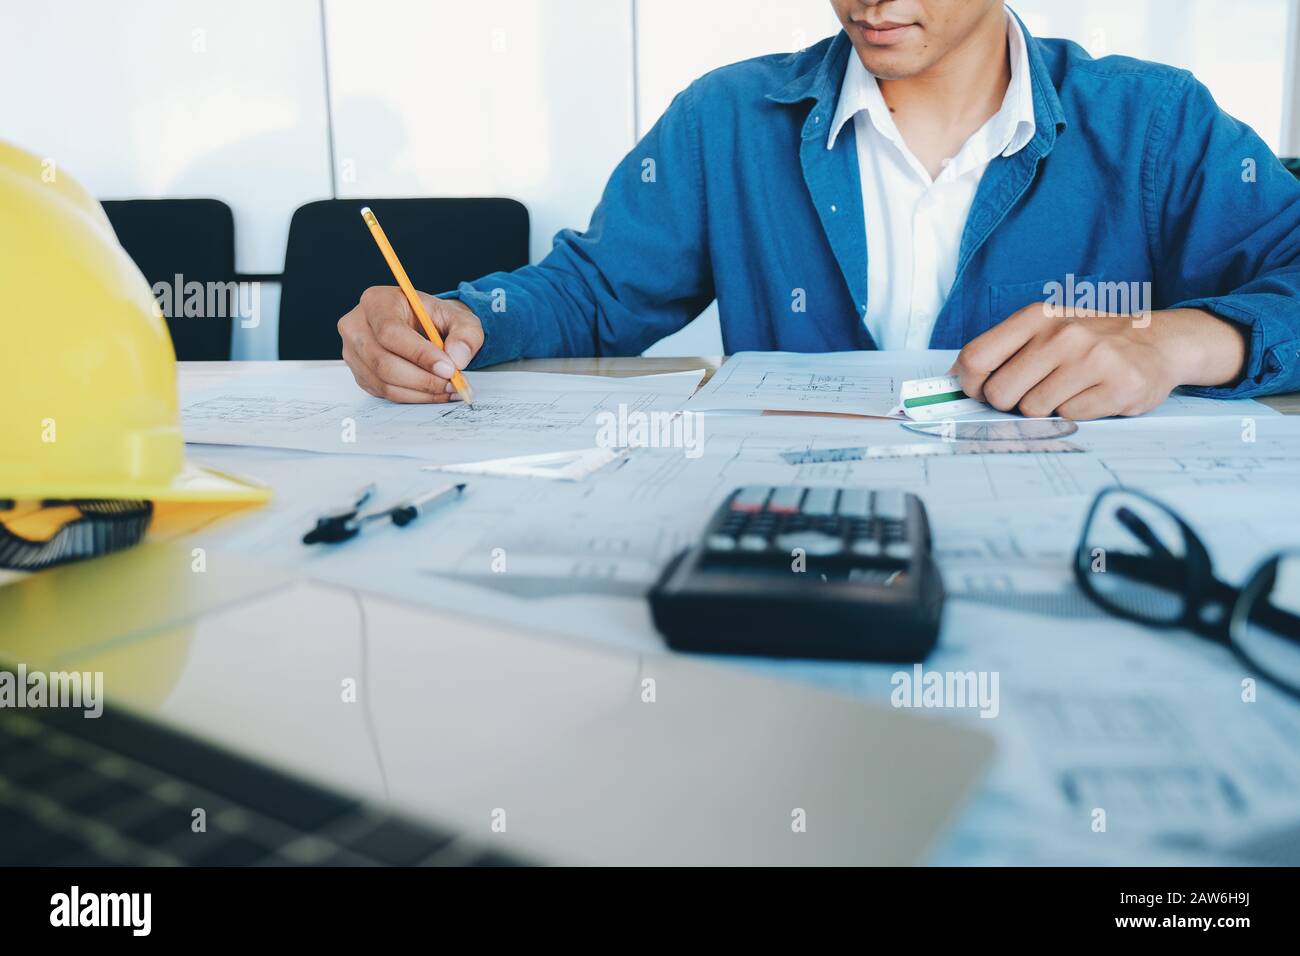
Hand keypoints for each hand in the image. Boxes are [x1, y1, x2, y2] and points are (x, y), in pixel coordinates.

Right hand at [338, 287, 483, 402]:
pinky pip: (385, 393)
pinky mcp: (360, 374)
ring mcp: (354, 353)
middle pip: (383, 362)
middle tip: (453, 383)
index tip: (448, 368)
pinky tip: (434, 392)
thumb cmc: (436, 319)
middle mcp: (356, 326)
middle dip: (423, 379)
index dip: (420, 354)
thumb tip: (457, 358)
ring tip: (449, 389)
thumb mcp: (459, 318)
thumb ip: (466, 334)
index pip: (390, 332)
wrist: (423, 327)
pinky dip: (414, 397)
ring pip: (384, 382)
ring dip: (421, 392)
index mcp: (376, 302)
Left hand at [950, 304, 1247, 419]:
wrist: (1159, 341)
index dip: (970, 383)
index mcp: (1037, 317)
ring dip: (1046, 408)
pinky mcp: (1119, 388)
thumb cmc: (1091, 339)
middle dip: (1009, 402)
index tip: (980, 390)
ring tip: (1069, 388)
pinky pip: (1069, 418)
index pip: (977, 357)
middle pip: (1000, 393)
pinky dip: (1075, 414)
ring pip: (1033, 409)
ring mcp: (1093, 360)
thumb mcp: (1046, 327)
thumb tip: (958, 375)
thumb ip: (1004, 348)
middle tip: (1033, 391)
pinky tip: (1092, 395)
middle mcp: (1064, 335)